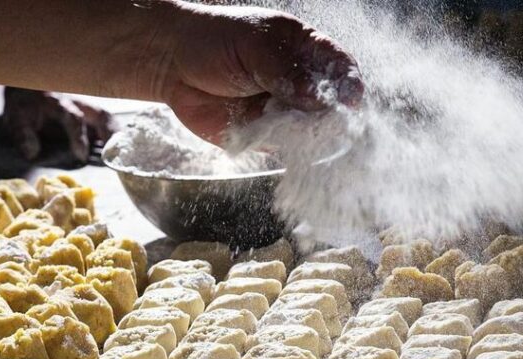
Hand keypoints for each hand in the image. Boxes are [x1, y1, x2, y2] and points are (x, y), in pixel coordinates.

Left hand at [3, 88, 115, 161]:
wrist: (28, 83)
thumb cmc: (25, 104)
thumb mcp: (17, 117)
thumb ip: (23, 134)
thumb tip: (32, 153)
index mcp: (58, 103)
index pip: (73, 119)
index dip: (79, 137)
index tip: (81, 156)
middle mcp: (77, 102)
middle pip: (101, 114)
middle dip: (110, 134)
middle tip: (115, 153)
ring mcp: (87, 106)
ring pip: (108, 116)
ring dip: (116, 135)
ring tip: (122, 153)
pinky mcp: (91, 112)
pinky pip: (108, 121)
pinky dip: (115, 135)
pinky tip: (119, 149)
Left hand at [156, 5, 362, 141]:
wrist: (172, 65)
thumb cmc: (214, 42)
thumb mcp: (253, 46)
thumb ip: (285, 71)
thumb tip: (317, 97)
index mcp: (306, 51)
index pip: (341, 70)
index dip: (349, 85)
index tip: (351, 100)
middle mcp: (301, 85)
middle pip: (333, 107)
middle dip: (333, 119)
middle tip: (326, 126)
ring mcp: (285, 113)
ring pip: (312, 133)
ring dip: (308, 138)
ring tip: (296, 135)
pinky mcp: (265, 137)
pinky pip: (284, 149)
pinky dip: (284, 151)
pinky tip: (278, 144)